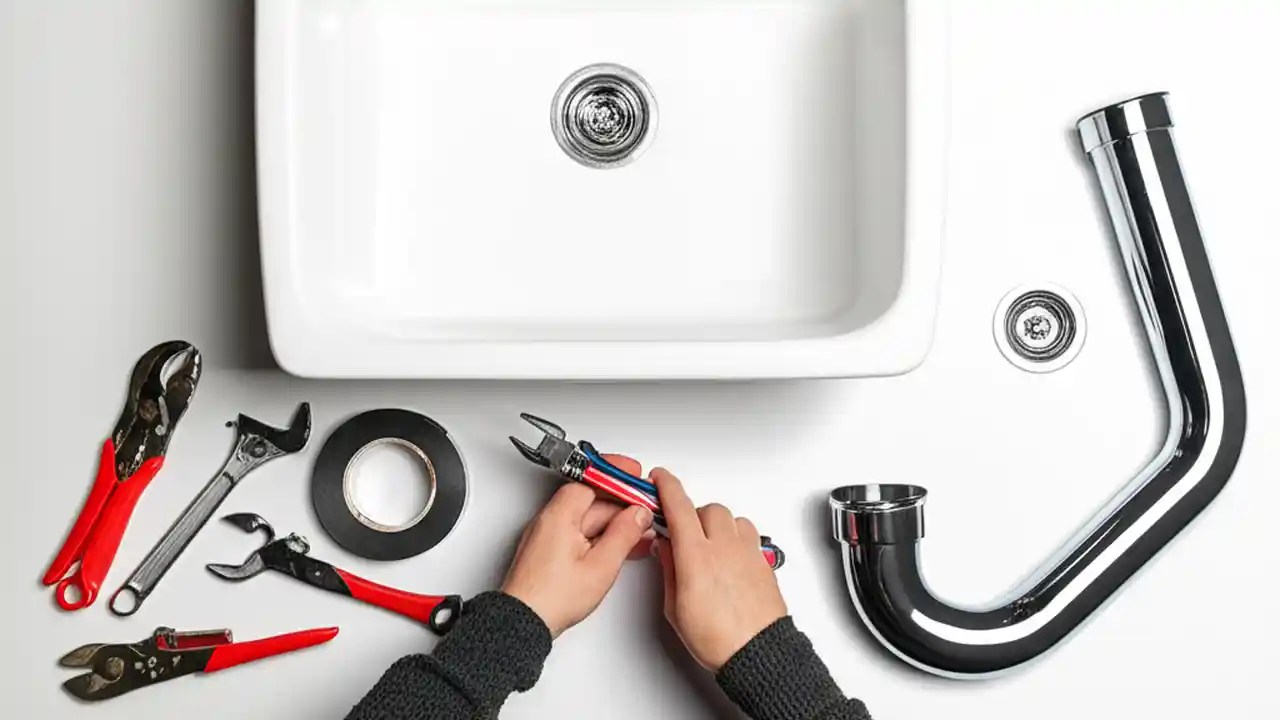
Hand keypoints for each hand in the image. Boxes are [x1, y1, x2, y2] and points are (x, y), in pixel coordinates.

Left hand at [502, 456, 654, 636]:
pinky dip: (600, 536)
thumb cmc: (551, 598)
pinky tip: (618, 547)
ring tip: (639, 532)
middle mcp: (550, 521)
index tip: (635, 474)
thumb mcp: (600, 566)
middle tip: (646, 508)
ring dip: (614, 522)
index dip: (615, 475)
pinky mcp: (549, 552)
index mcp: (560, 516)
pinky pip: (579, 534)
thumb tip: (638, 514)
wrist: (522, 623)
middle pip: (591, 500)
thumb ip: (624, 534)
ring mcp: (548, 536)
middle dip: (621, 503)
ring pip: (587, 519)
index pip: (590, 480)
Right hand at [652, 468, 786, 669]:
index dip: (667, 486)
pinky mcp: (763, 561)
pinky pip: (748, 534)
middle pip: (707, 508)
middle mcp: (724, 547)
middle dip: (693, 515)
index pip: (679, 506)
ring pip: (731, 518)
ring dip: (717, 524)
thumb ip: (669, 570)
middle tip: (683, 533)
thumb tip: (665, 549)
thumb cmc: (718, 639)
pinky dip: (736, 537)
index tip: (660, 478)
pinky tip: (729, 556)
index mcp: (696, 557)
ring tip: (709, 545)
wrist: (757, 654)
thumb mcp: (675, 608)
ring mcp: (747, 552)